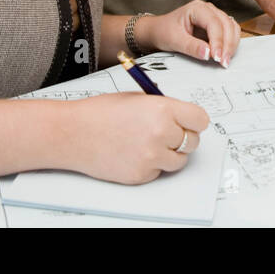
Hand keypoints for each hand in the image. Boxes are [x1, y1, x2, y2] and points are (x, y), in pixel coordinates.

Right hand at [65, 93, 209, 183]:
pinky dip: (152, 165)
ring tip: (149, 143)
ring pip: (180, 160)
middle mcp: (161, 133)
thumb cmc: (101, 113)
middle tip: (167, 133)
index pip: (200, 120)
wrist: (73, 133)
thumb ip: (164, 108)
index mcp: (163, 109)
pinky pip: (159, 171)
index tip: (190, 122)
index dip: (194, 121)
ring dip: (170, 153)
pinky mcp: (142, 174)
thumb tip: (183, 118)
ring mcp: (152, 156)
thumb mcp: (139, 99)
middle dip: (182, 137)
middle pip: (192, 141)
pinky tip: (134, 153)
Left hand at [141, 0, 241, 66]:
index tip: (216, 57)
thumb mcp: (174, 40)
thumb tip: (208, 54)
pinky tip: (225, 54)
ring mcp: (214, 17)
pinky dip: (230, 44)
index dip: (218, 40)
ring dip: (231, 44)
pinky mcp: (216, 26)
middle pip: (226, 24)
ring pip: (231, 28)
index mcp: (197, 8)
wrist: (158, 32)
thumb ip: (191, 46)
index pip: (214, 23)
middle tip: (223, 62)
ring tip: (225, 60)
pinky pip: (230, 33)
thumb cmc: (164, 31)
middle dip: (227, 44)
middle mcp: (208, 10)